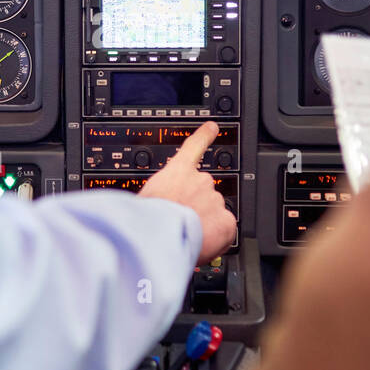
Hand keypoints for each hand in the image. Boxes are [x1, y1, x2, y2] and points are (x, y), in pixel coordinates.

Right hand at [139, 121, 235, 262]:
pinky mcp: (225, 220)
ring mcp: (214, 199)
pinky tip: (202, 242)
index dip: (205, 136)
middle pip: (203, 193)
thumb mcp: (144, 197)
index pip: (194, 147)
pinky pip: (224, 230)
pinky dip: (216, 238)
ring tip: (186, 236)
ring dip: (204, 224)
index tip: (212, 127)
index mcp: (177, 172)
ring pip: (213, 213)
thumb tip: (159, 204)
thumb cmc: (145, 218)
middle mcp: (200, 181)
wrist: (157, 235)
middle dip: (195, 207)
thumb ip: (158, 195)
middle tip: (181, 223)